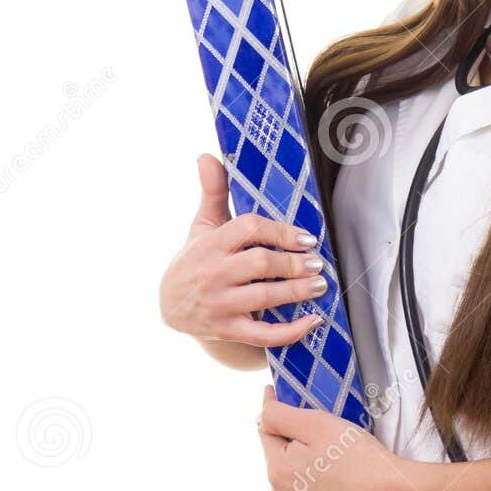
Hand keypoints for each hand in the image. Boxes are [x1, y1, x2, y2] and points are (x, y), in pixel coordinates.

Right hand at [159, 154, 329, 356]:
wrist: (169, 306)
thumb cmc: (196, 259)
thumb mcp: (202, 225)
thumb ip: (213, 192)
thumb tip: (207, 155)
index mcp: (211, 243)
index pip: (249, 229)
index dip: (281, 231)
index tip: (307, 237)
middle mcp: (213, 274)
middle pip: (259, 264)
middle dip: (293, 263)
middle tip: (318, 262)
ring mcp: (219, 305)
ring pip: (263, 298)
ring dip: (296, 292)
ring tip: (321, 285)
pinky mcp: (226, 330)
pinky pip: (261, 335)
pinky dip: (289, 332)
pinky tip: (312, 321)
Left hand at [257, 386, 417, 490]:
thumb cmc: (359, 459)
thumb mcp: (317, 424)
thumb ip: (280, 415)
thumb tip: (263, 407)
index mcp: (276, 472)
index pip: (267, 432)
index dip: (282, 414)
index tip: (298, 403)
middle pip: (281, 459)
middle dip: (298, 445)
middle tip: (328, 438)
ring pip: (295, 483)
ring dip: (307, 469)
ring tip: (337, 462)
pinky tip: (341, 484)